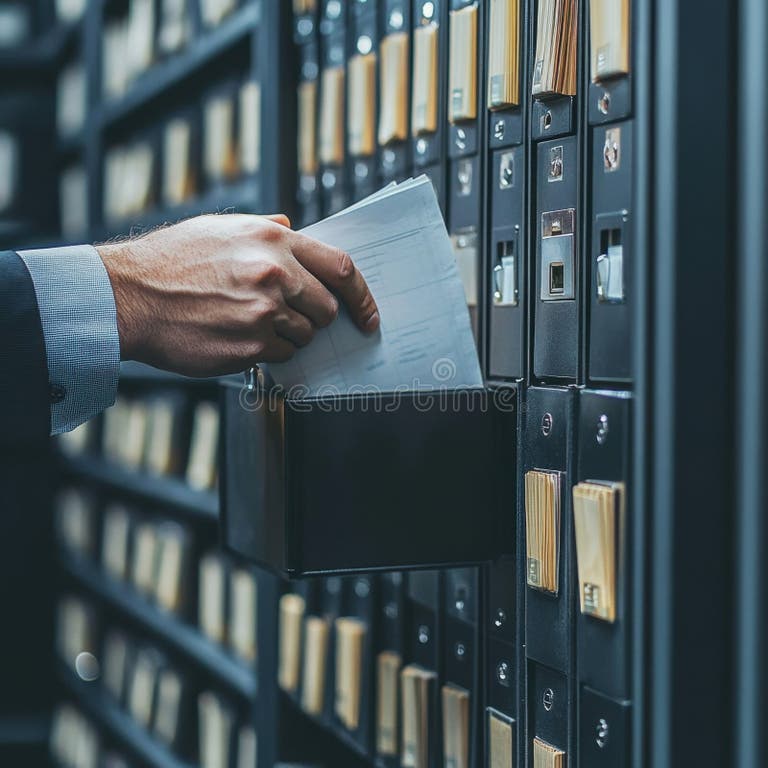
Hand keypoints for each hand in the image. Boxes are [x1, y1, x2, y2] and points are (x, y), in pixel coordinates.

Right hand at [97, 213, 378, 376]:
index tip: (369, 314)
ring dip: (287, 335)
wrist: (129, 296)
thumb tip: (292, 227)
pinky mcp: (250, 346)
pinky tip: (236, 335)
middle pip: (327, 309)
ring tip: (248, 321)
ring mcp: (263, 313)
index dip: (362, 296)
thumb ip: (265, 229)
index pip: (342, 268)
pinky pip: (280, 356)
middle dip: (315, 317)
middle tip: (287, 314)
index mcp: (273, 241)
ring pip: (304, 337)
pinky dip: (266, 351)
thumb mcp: (221, 227)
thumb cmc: (171, 261)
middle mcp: (275, 275)